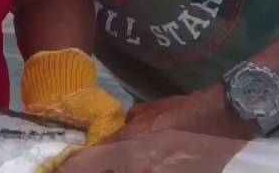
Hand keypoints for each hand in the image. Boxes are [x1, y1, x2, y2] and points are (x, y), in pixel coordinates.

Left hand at [57, 90, 252, 172]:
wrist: (222, 122)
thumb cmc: (181, 112)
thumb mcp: (144, 115)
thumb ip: (124, 130)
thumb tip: (111, 137)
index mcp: (127, 151)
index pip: (84, 167)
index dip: (68, 169)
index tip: (57, 169)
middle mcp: (138, 171)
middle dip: (91, 170)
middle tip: (83, 166)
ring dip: (120, 169)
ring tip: (125, 162)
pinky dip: (139, 170)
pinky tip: (142, 166)